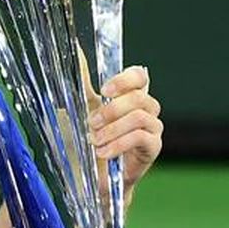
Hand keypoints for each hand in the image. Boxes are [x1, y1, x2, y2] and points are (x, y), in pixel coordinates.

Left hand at [88, 65, 162, 190]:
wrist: (93, 178)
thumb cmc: (89, 142)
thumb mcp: (81, 109)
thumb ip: (83, 82)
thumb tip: (75, 49)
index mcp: (129, 96)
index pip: (140, 76)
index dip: (125, 79)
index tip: (103, 89)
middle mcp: (145, 109)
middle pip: (140, 97)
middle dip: (112, 108)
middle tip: (91, 123)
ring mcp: (152, 129)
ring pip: (141, 117)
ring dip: (113, 128)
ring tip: (94, 140)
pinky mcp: (153, 148)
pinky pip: (142, 138)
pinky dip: (119, 144)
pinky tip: (103, 153)